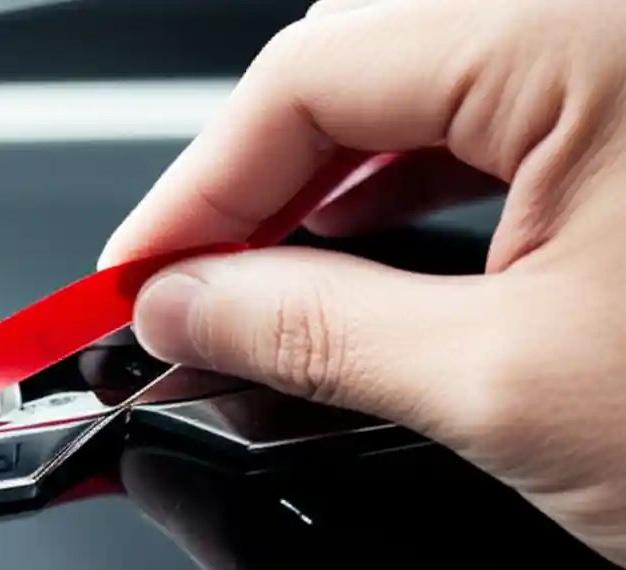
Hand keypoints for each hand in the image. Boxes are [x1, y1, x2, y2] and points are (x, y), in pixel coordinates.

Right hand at [101, 0, 625, 566]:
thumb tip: (184, 305)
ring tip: (264, 278)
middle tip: (188, 284)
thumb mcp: (510, 390)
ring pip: (425, 79)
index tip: (133, 272)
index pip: (309, 79)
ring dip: (328, 184)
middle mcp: (613, 9)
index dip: (193, 188)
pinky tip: (372, 245)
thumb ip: (311, 334)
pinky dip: (417, 179)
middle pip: (358, 62)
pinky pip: (502, 102)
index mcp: (590, 28)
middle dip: (252, 183)